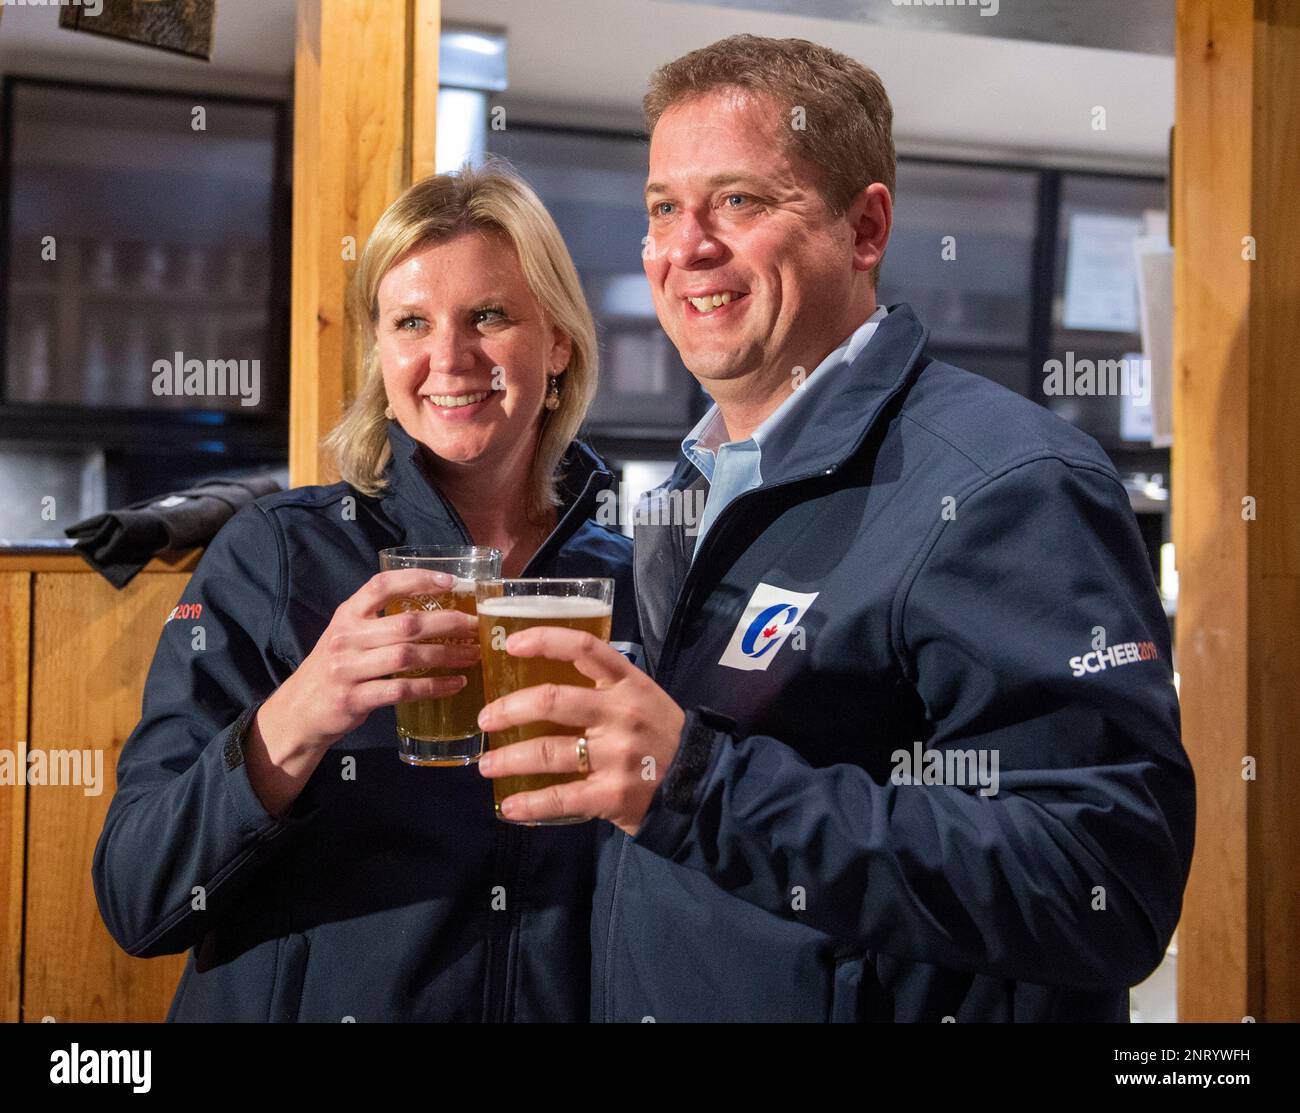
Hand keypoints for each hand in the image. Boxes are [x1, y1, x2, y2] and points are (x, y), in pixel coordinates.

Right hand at [260, 568, 480, 755]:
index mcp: (347, 614)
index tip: (450, 581)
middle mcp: (346, 637)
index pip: (382, 585)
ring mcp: (348, 669)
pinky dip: (433, 687)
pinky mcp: (353, 699)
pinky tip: (454, 684)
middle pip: (406, 624)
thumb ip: (381, 621)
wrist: (299, 711)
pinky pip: (401, 690)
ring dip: (446, 655)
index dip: (417, 579)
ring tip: (472, 655)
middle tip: (476, 625)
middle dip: (448, 623)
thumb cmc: (336, 668)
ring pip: (407, 656)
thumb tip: (439, 610)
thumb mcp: (348, 635)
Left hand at [475, 627, 685, 835]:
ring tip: (487, 764)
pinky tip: (510, 805)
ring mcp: (617, 755)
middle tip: (487, 719)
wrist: (701, 785)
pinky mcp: (612, 794)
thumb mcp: (644, 698)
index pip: (585, 649)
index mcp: (629, 684)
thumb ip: (605, 688)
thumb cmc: (663, 737)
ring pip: (547, 752)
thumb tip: (547, 685)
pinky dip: (530, 803)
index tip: (511, 645)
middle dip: (508, 710)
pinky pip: (561, 797)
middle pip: (552, 701)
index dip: (545, 640)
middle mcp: (622, 714)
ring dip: (508, 758)